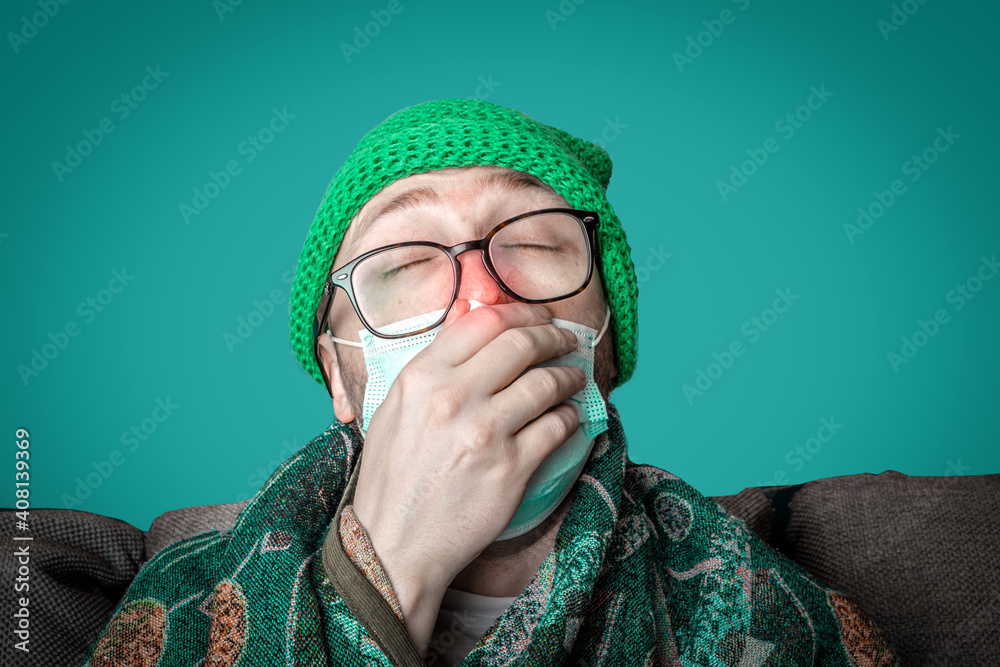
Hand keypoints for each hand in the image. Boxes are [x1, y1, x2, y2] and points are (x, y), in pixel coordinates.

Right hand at [350, 301, 585, 654]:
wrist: (394, 544)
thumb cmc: (393, 477)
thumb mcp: (395, 409)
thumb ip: (434, 366)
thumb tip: (474, 322)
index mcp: (421, 377)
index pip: (484, 321)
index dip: (521, 312)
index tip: (538, 318)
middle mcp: (452, 398)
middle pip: (522, 344)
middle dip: (553, 337)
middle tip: (566, 341)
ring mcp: (484, 433)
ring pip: (547, 383)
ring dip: (569, 375)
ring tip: (575, 378)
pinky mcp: (511, 468)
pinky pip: (557, 427)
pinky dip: (570, 416)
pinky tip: (570, 416)